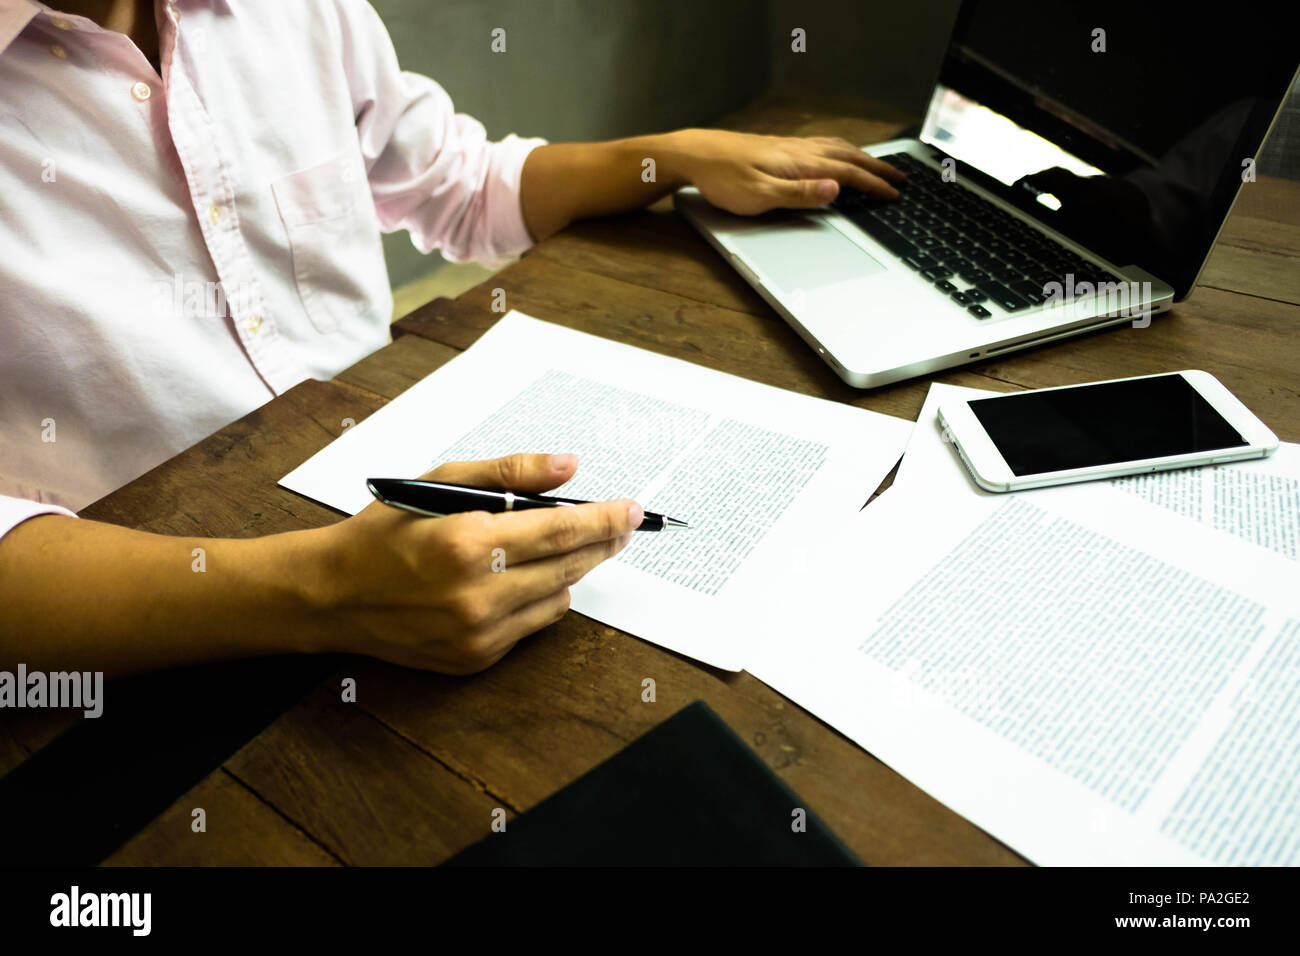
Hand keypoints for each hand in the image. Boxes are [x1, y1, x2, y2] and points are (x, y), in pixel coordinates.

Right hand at [307, 452, 640, 673]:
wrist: (334, 594)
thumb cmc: (385, 532)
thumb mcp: (440, 482)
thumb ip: (510, 473)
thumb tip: (570, 467)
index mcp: (467, 543)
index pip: (561, 531)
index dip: (605, 519)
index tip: (632, 510)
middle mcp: (476, 594)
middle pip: (570, 567)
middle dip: (602, 543)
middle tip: (621, 525)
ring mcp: (477, 633)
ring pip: (558, 598)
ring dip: (570, 571)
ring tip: (561, 548)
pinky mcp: (476, 659)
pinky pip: (533, 626)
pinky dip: (538, 598)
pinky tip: (520, 578)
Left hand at [666, 128, 905, 214]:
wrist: (694, 154)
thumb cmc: (722, 179)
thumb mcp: (760, 195)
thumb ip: (799, 194)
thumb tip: (836, 188)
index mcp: (800, 163)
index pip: (847, 173)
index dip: (874, 184)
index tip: (895, 193)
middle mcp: (799, 150)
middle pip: (848, 156)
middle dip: (877, 168)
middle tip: (900, 178)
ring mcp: (789, 146)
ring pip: (836, 147)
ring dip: (861, 156)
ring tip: (877, 164)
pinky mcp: (778, 146)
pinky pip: (821, 145)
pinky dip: (840, 149)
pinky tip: (835, 154)